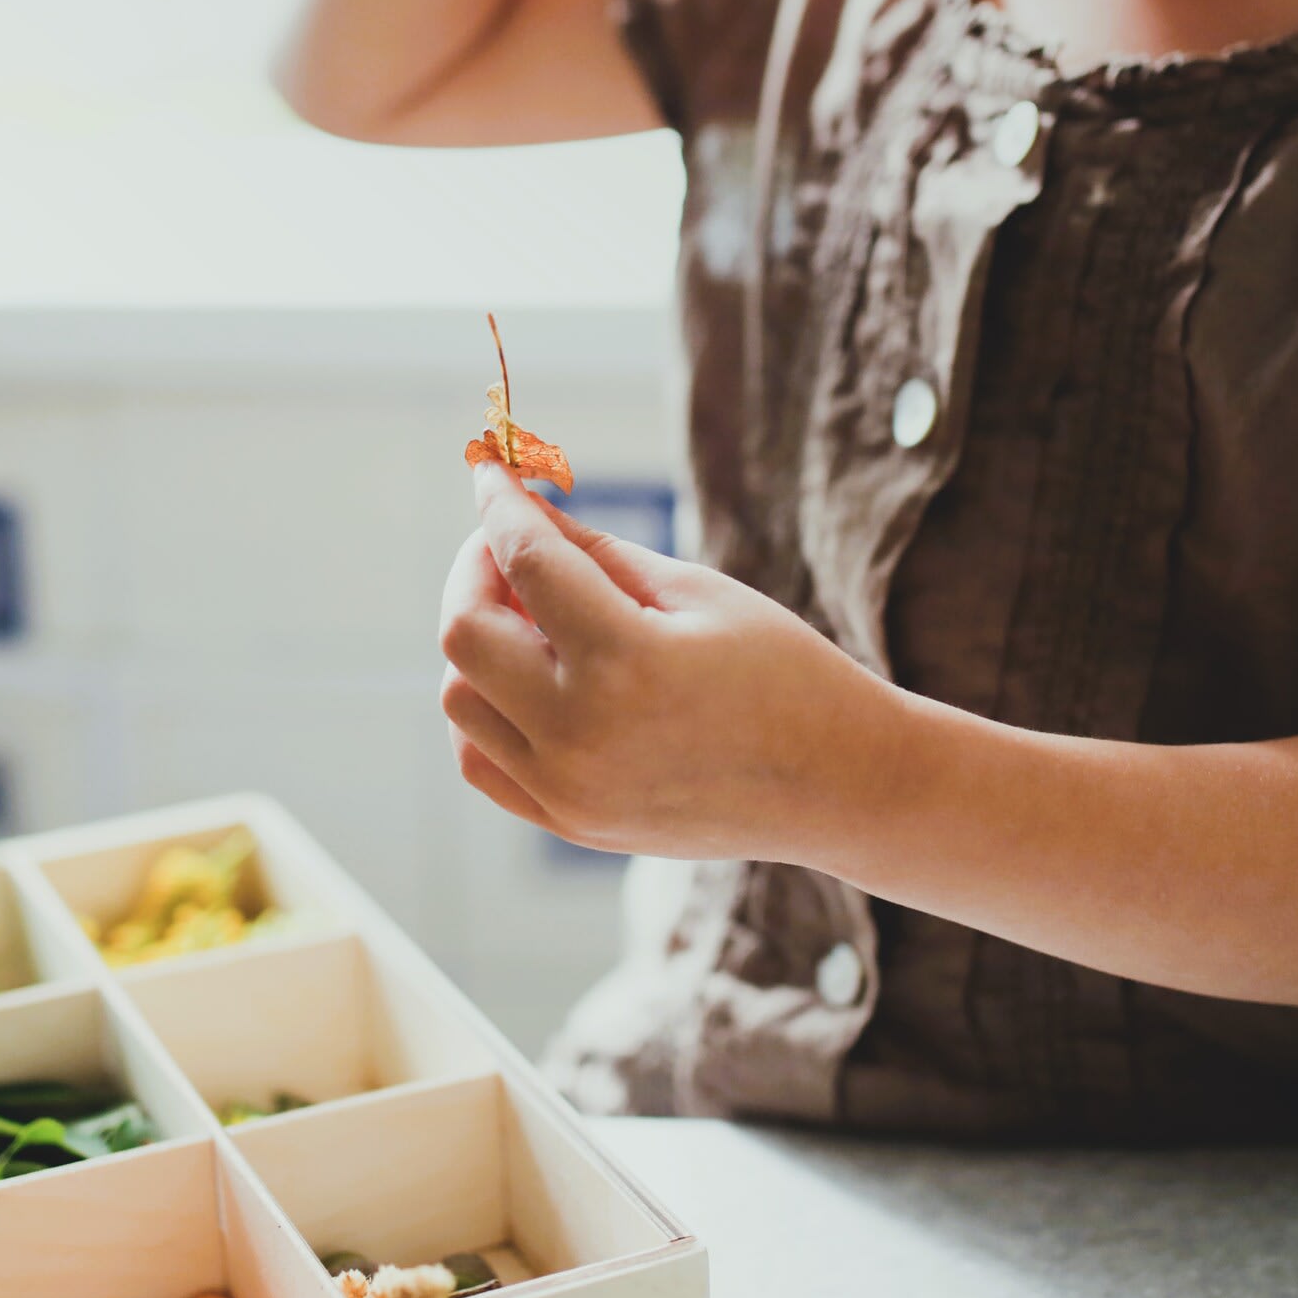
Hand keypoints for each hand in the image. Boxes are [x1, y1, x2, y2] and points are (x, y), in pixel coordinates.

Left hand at [437, 460, 902, 858]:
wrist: (837, 785)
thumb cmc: (784, 672)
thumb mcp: (697, 592)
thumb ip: (597, 553)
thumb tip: (522, 510)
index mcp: (626, 664)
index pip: (526, 562)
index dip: (501, 507)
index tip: (491, 474)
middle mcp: (581, 736)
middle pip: (463, 633)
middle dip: (477, 571)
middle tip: (514, 548)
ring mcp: (569, 790)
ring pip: (459, 699)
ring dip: (481, 644)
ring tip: (538, 619)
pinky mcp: (570, 823)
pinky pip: (481, 760)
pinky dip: (488, 710)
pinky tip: (536, 680)